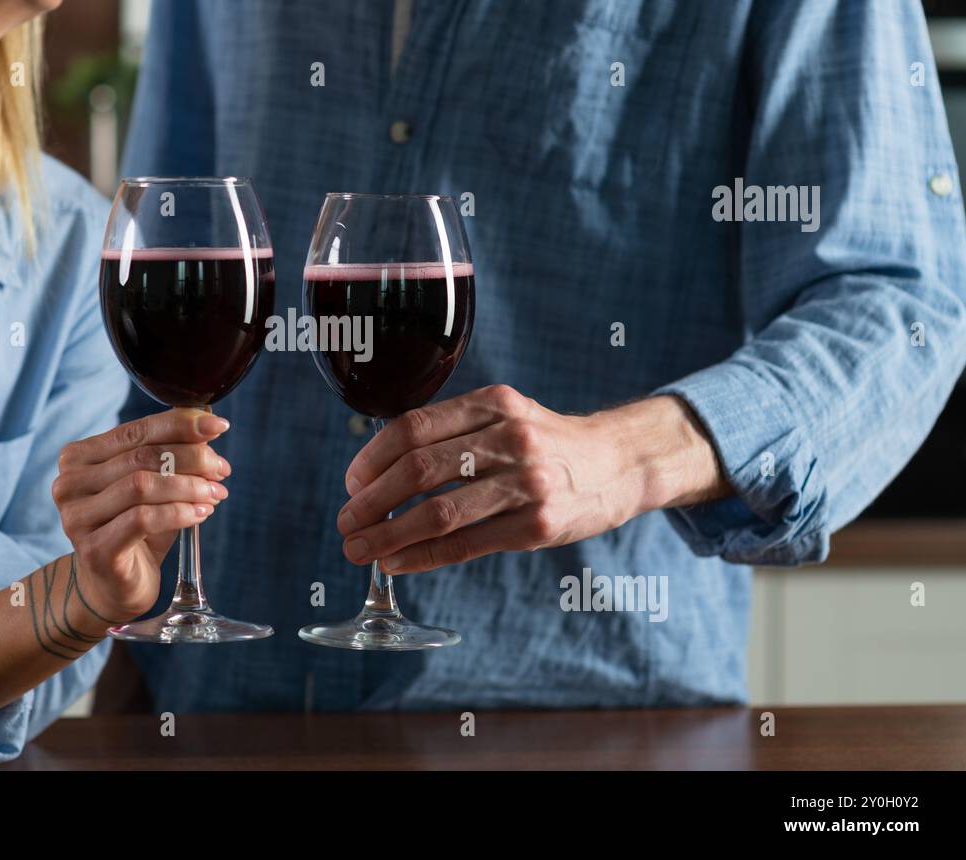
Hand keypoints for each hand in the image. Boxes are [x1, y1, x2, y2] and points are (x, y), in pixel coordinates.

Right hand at [52, 408, 231, 621]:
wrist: (114, 587)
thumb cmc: (135, 529)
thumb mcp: (153, 485)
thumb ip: (171, 454)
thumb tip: (208, 425)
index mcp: (79, 457)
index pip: (136, 430)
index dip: (180, 424)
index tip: (219, 426)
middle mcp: (70, 483)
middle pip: (142, 456)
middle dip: (191, 459)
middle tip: (221, 469)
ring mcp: (77, 518)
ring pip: (142, 485)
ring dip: (189, 486)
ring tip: (216, 493)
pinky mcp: (94, 549)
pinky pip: (143, 519)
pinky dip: (179, 512)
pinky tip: (201, 513)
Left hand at [336, 385, 726, 574]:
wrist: (619, 464)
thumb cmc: (545, 442)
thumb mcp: (504, 415)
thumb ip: (451, 431)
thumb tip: (376, 470)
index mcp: (493, 404)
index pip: (414, 428)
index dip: (372, 458)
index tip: (351, 482)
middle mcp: (510, 438)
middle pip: (419, 470)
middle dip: (372, 500)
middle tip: (346, 521)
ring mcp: (528, 483)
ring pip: (439, 511)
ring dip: (389, 535)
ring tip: (358, 549)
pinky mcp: (538, 525)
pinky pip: (467, 544)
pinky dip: (423, 556)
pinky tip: (396, 563)